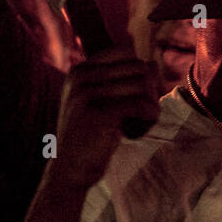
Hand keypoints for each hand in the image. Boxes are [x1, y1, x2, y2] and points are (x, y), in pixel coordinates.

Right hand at [44, 46, 160, 191]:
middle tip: (142, 111)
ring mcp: (87, 95)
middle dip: (149, 89)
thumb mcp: (100, 102)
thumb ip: (122, 81)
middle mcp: (80, 78)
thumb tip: (152, 64)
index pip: (125, 52)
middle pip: (138, 68)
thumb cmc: (89, 135)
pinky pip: (141, 104)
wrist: (69, 168)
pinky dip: (149, 116)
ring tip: (141, 121)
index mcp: (79, 70)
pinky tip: (141, 127)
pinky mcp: (99, 115)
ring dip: (151, 104)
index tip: (135, 95)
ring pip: (143, 85)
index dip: (138, 72)